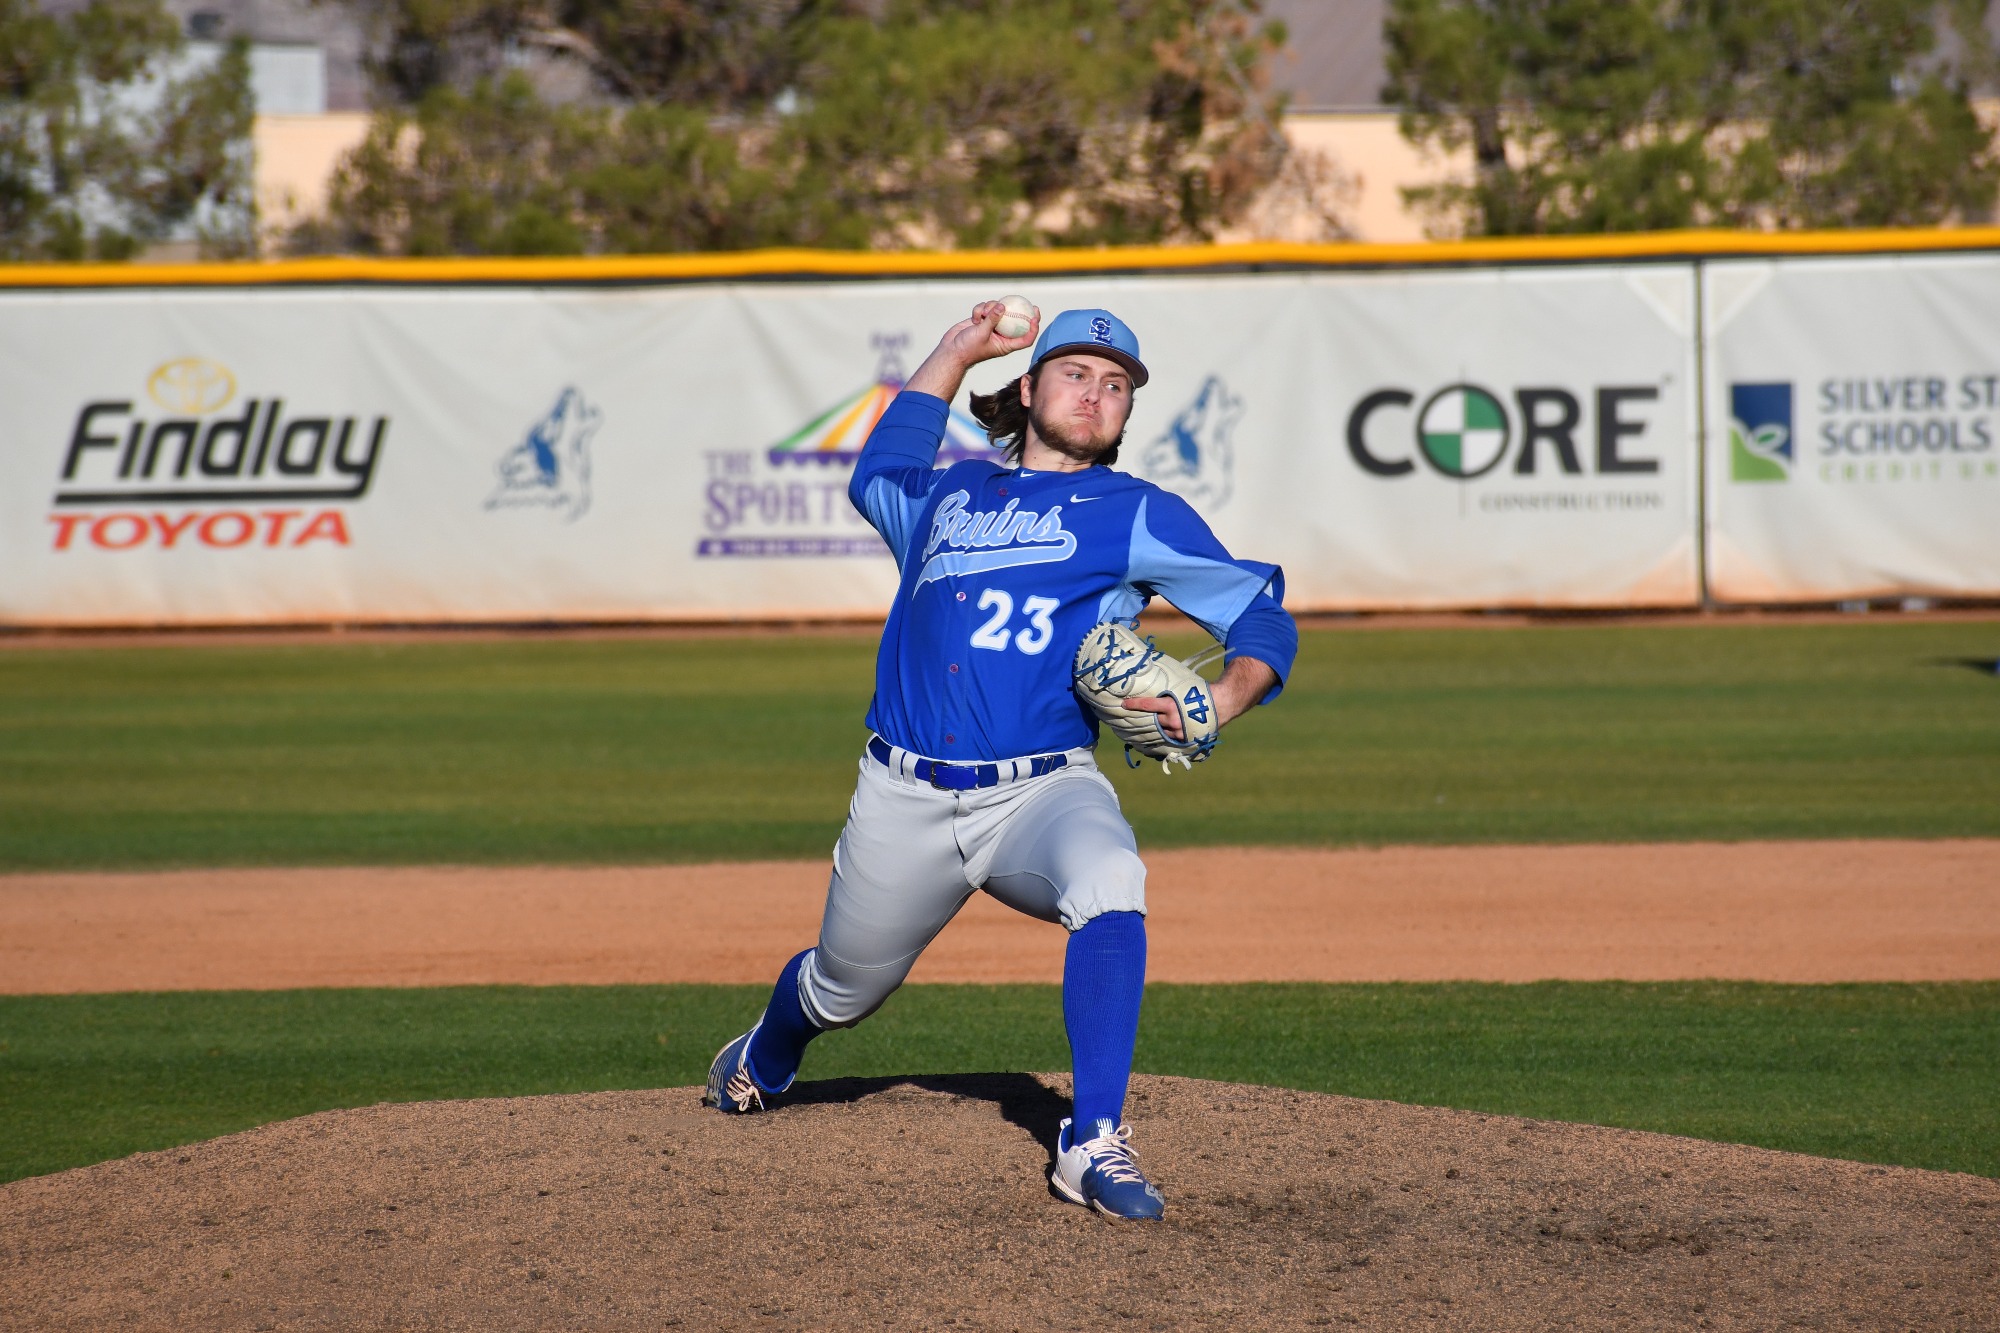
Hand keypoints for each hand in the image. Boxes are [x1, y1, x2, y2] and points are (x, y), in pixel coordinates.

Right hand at [904, 299, 1040, 399]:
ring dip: (991, 308)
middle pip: (1016, 322)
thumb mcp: (982, 334)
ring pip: (999, 310)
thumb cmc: (968, 348)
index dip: (1033, 329)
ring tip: (982, 314)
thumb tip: (1002, 306)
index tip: (1035, 318)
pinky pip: (986, 309)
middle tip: (1030, 304)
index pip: (1025, 339)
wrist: (952, 350)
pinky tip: (974, 316)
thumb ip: (992, 319)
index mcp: (1006, 344)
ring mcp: (991, 327)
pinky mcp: (981, 320)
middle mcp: (1001, 335)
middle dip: (1021, 312)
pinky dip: (980, 310)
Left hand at [1121, 656, 1279, 742]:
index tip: (1123, 704)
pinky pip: (1169, 740)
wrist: (1222, 703)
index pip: (1147, 705)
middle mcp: (1173, 720)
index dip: (1134, 704)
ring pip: (1160, 731)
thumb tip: (1153, 675)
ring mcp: (1179, 732)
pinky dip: (1162, 738)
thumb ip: (1168, 689)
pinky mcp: (1185, 740)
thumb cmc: (1201, 691)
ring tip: (1139, 728)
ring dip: (1152, 728)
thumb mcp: (1183, 686)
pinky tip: (1153, 739)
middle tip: (1130, 717)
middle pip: (1152, 720)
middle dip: (1144, 718)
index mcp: (1171, 706)